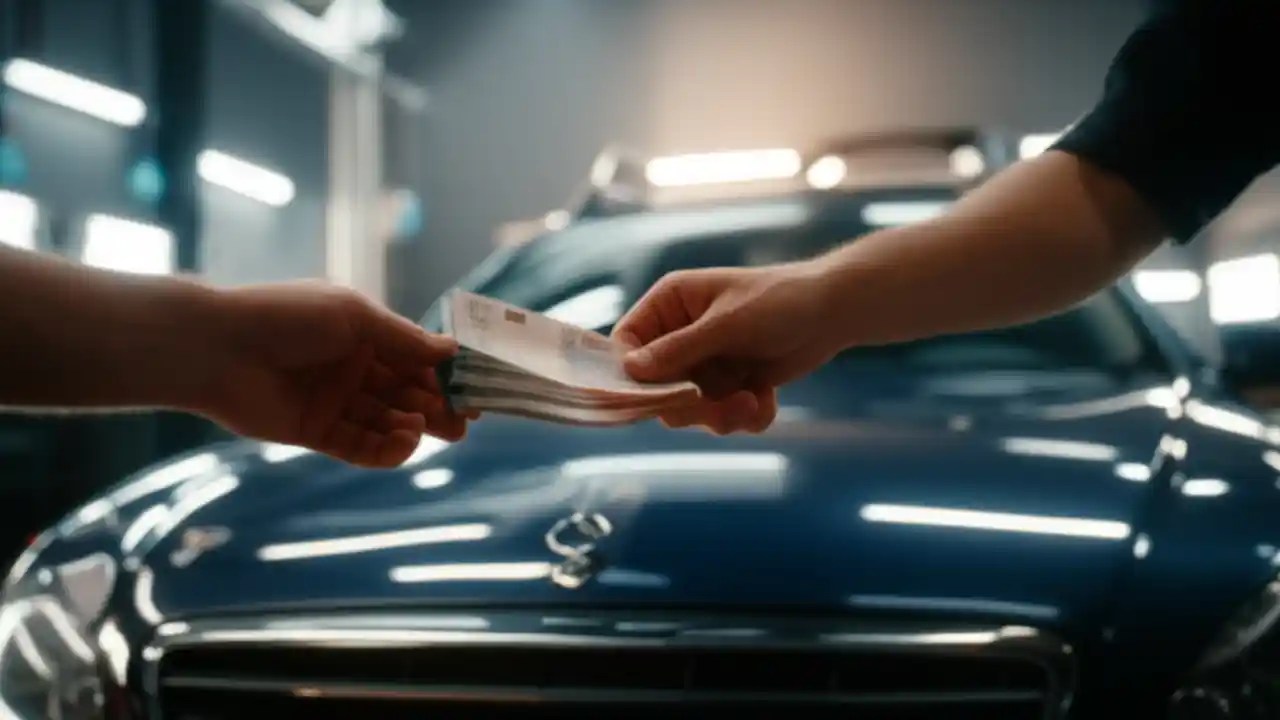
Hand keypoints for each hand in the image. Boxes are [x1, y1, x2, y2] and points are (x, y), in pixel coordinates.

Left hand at [194, 281, 469, 467]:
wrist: (217, 349)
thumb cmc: (287, 317)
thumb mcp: (355, 316)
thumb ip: (404, 339)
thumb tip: (453, 350)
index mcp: (363, 335)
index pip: (414, 359)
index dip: (444, 375)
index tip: (474, 390)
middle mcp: (352, 369)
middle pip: (405, 394)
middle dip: (436, 407)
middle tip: (464, 423)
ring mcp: (335, 402)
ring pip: (386, 421)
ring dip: (412, 427)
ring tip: (425, 428)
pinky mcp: (316, 432)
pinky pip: (360, 446)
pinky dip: (386, 448)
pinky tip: (404, 441)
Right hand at [612, 262, 838, 433]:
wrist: (835, 312)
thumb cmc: (779, 301)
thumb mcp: (727, 324)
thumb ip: (679, 349)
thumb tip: (631, 369)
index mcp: (671, 304)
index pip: (628, 343)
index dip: (635, 375)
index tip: (657, 397)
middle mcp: (681, 334)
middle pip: (658, 385)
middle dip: (690, 405)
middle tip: (718, 410)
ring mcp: (706, 361)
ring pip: (691, 408)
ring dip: (721, 415)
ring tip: (752, 405)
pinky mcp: (731, 383)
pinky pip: (722, 414)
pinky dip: (745, 415)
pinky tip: (767, 401)